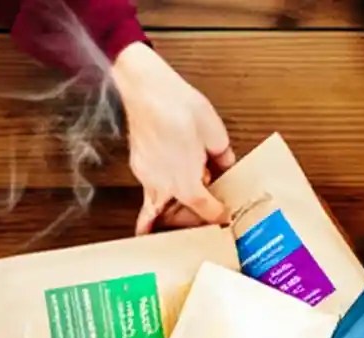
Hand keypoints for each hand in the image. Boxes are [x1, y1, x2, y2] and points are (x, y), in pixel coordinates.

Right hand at [112, 43, 234, 234]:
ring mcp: (146, 177)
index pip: (205, 210)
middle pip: (176, 217)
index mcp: (186, 183)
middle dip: (189, 222)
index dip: (218, 215)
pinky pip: (147, 191)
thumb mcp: (214, 134)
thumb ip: (221, 156)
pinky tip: (164, 191)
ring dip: (169, 213)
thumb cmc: (180, 107)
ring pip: (157, 208)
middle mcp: (163, 186)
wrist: (147, 89)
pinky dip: (156, 196)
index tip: (224, 215)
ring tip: (179, 218)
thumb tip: (225, 164)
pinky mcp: (138, 166)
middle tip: (203, 220)